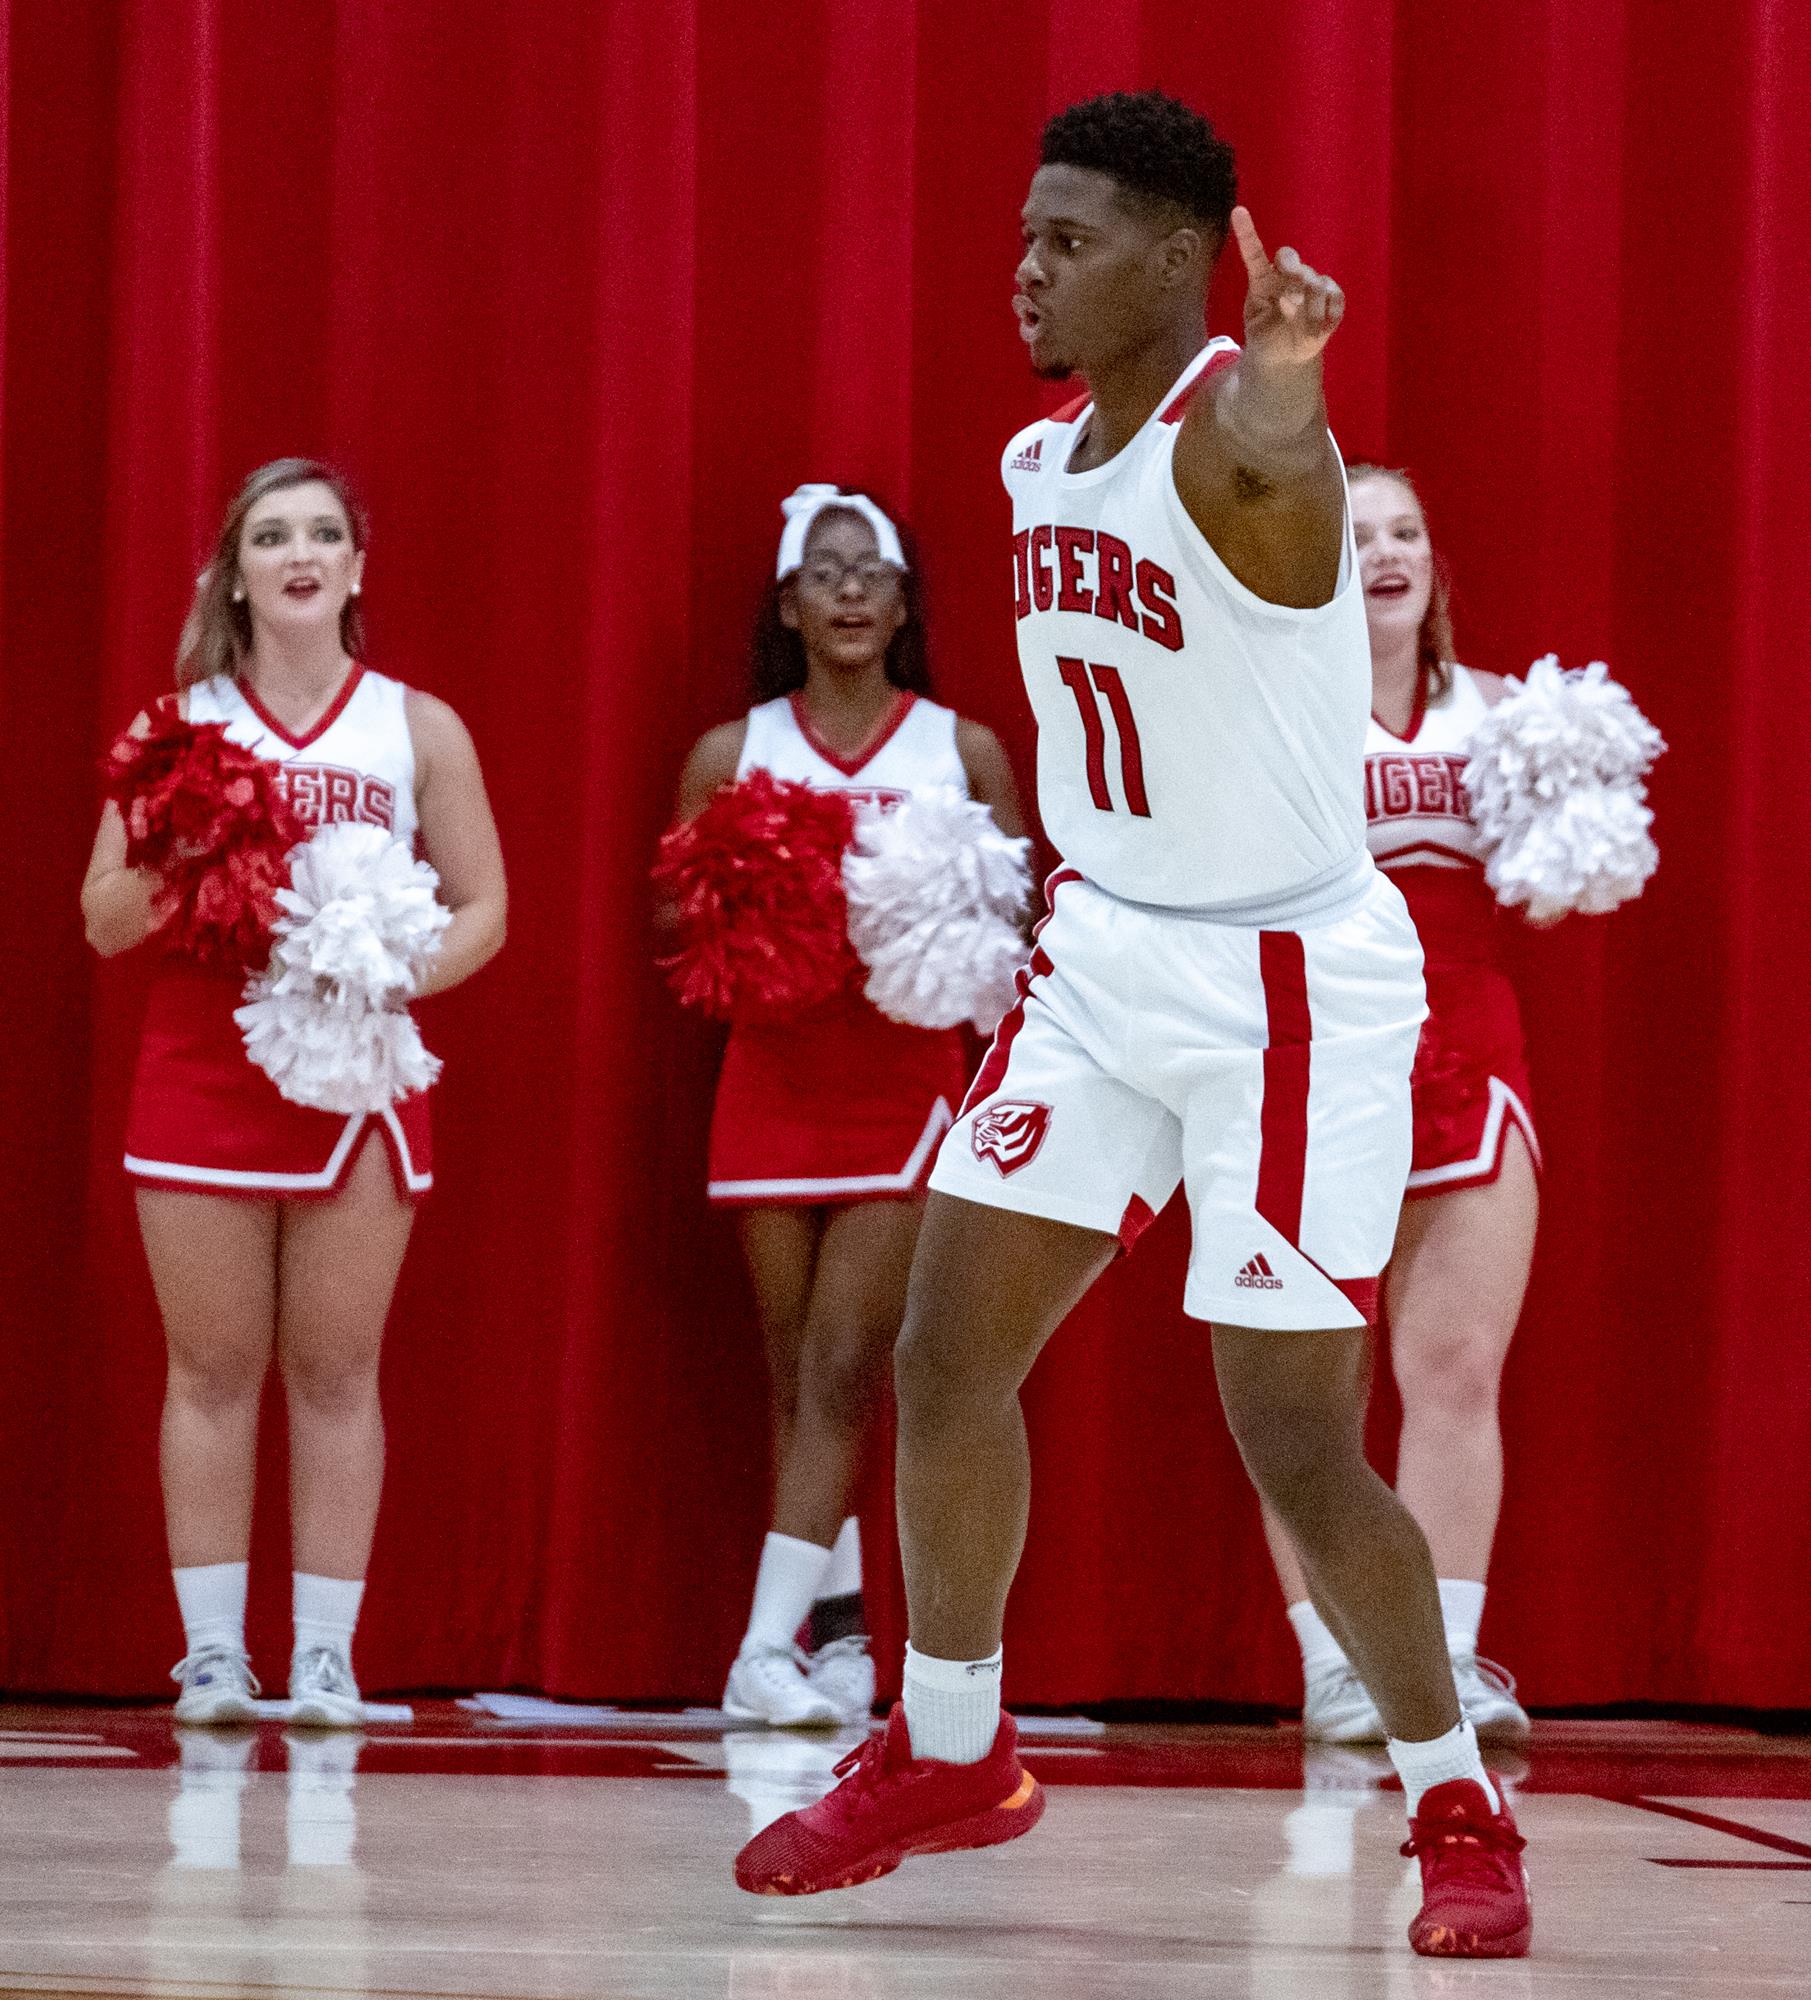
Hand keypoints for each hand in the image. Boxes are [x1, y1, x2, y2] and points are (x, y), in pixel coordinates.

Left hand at [1231, 206, 1343, 365]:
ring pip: (1316, 281)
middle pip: (1291, 258)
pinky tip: (1321, 328)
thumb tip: (1290, 296)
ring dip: (1311, 309)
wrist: (1285, 358)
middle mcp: (1287, 276)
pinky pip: (1336, 296)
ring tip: (1306, 330)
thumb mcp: (1258, 330)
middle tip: (1290, 301)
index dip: (1247, 233)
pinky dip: (1329, 314)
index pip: (1254, 253)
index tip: (1238, 212)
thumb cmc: (1266, 339)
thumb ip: (1269, 312)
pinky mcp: (1331, 297)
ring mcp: (1311, 284)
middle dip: (1293, 273)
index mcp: (1262, 281)